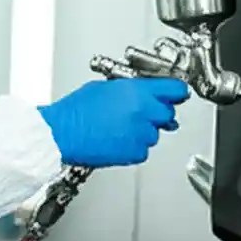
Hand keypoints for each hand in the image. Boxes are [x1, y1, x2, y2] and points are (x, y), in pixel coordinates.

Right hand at [37, 78, 189, 167]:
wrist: (62, 135)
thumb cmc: (76, 111)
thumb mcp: (104, 87)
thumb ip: (130, 89)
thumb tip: (141, 91)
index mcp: (136, 92)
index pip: (174, 89)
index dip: (177, 92)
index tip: (177, 93)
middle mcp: (143, 112)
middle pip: (168, 113)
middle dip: (157, 113)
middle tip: (139, 114)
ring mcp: (141, 134)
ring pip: (155, 133)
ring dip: (144, 131)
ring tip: (119, 128)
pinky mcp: (135, 153)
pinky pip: (144, 149)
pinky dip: (134, 146)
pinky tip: (117, 140)